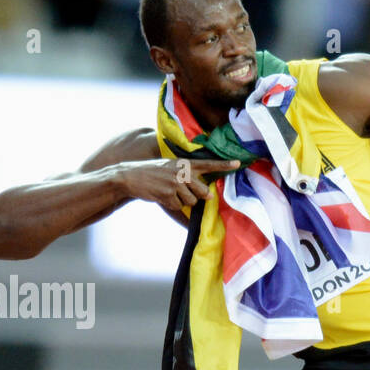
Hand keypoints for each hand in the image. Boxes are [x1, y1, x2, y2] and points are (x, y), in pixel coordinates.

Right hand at [118, 157, 241, 212]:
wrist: (130, 176)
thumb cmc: (154, 174)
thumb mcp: (171, 168)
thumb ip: (189, 178)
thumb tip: (208, 196)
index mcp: (184, 163)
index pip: (208, 164)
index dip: (224, 165)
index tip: (239, 163)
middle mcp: (182, 171)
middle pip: (202, 192)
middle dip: (196, 196)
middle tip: (180, 190)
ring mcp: (175, 183)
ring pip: (191, 201)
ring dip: (181, 201)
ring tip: (168, 191)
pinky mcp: (167, 194)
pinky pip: (178, 206)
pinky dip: (171, 204)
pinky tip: (162, 196)